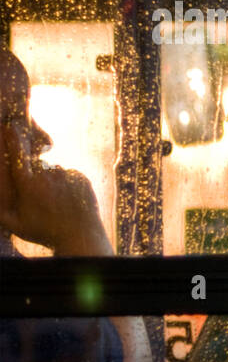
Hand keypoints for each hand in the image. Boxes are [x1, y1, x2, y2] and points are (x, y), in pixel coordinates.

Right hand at [0, 122, 110, 254]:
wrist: (81, 236)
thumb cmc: (43, 232)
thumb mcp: (14, 223)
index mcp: (28, 184)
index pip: (18, 154)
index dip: (14, 138)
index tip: (11, 126)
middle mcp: (48, 175)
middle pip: (36, 165)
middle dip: (35, 175)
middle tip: (41, 196)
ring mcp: (67, 175)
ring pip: (53, 172)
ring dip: (51, 182)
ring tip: (56, 204)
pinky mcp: (81, 178)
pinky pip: (68, 176)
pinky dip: (66, 185)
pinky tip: (68, 201)